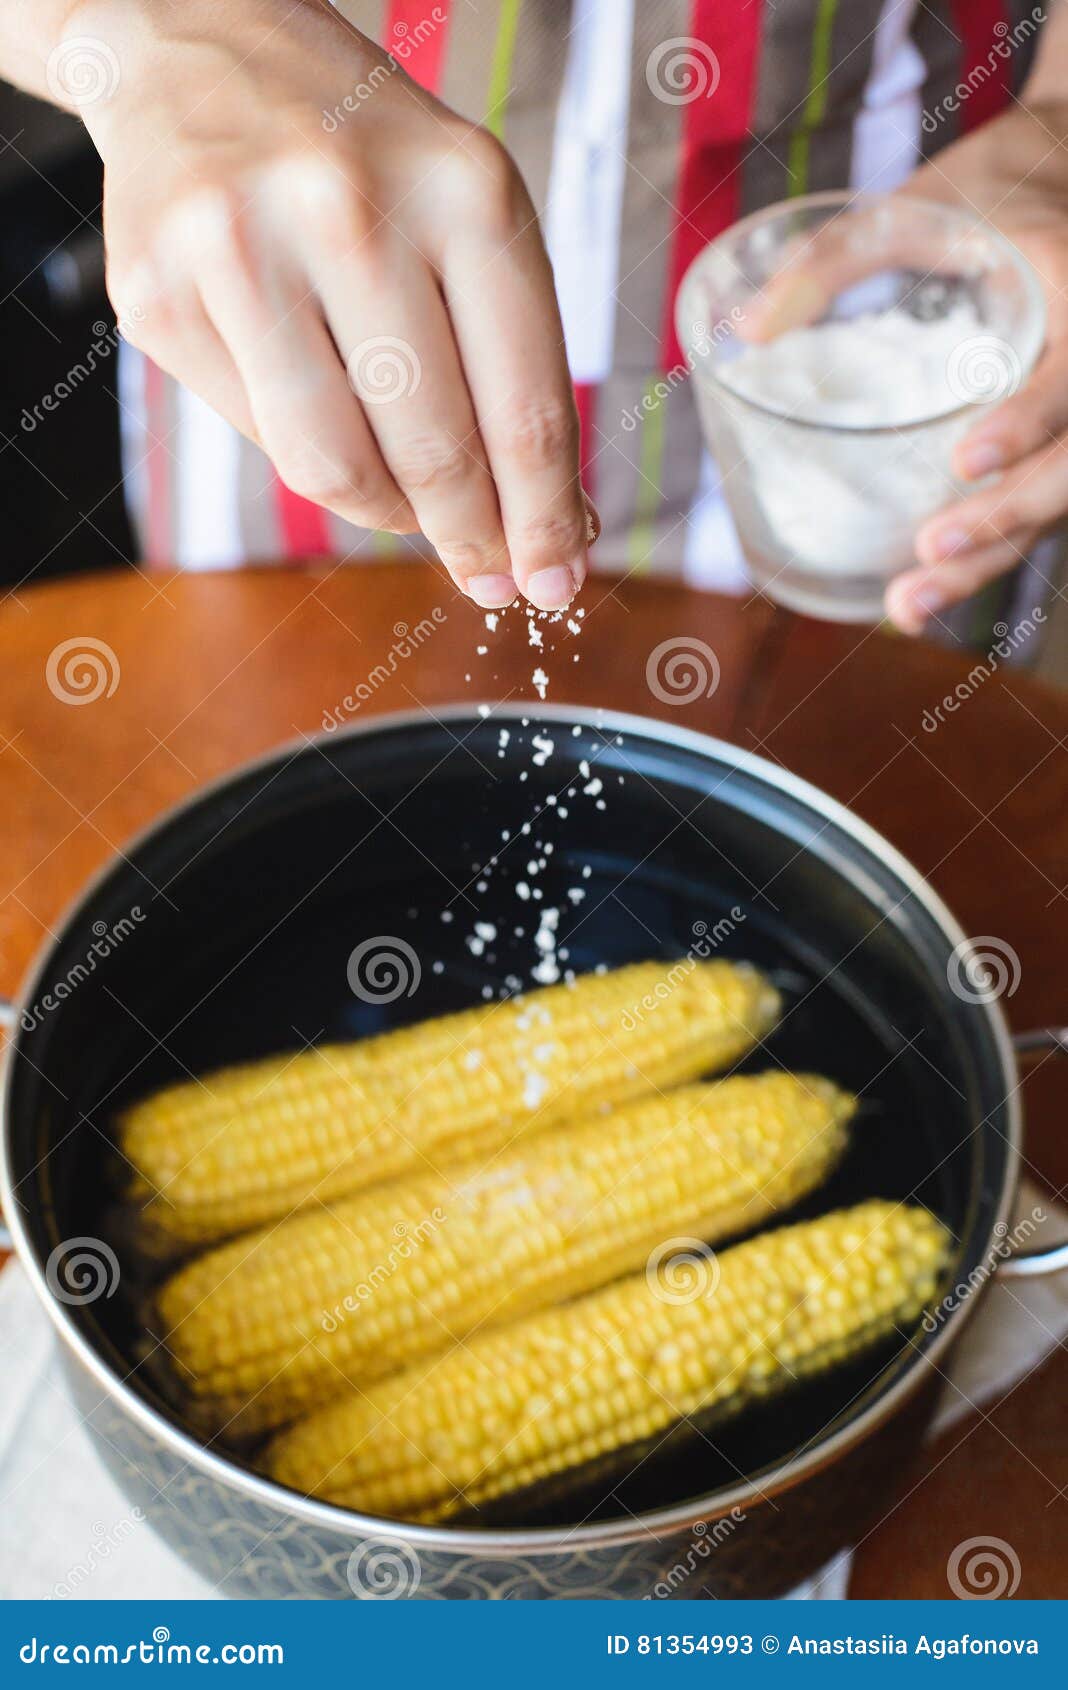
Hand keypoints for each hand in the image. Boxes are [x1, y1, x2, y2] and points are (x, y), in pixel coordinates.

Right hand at [69, 0, 592, 609]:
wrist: (204, 51)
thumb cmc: (366, 156)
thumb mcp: (470, 214)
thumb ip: (512, 360)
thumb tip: (557, 523)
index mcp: (462, 189)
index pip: (523, 407)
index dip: (543, 520)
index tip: (555, 583)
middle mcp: (348, 211)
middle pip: (435, 452)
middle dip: (472, 537)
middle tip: (489, 576)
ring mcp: (239, 250)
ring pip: (336, 468)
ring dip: (391, 516)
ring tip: (413, 512)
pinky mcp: (159, 293)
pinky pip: (262, 437)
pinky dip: (312, 458)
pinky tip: (334, 428)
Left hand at [890, 103, 1067, 632]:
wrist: (1063, 180)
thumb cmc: (986, 191)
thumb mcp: (916, 204)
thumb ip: (837, 257)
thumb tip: (748, 330)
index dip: (1030, 422)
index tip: (964, 460)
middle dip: (1005, 521)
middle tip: (926, 553)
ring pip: (1058, 503)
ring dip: (989, 560)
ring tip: (907, 607)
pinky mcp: (1058, 443)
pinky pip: (1037, 508)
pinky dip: (988, 553)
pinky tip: (923, 592)